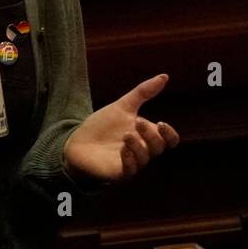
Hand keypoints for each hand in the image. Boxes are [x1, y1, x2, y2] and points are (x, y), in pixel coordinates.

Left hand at [62, 74, 180, 181]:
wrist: (77, 141)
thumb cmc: (102, 125)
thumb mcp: (123, 106)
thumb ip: (144, 92)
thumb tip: (164, 76)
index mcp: (147, 136)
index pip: (169, 140)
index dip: (170, 134)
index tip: (160, 123)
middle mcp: (142, 151)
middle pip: (158, 148)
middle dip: (150, 134)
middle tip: (137, 121)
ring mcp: (131, 163)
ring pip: (145, 159)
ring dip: (138, 146)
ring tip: (126, 134)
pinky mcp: (118, 172)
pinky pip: (130, 170)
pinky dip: (129, 159)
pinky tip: (122, 149)